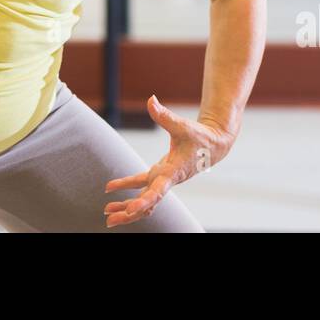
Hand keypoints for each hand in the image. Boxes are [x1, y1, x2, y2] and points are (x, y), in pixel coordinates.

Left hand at [102, 94, 232, 227]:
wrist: (213, 146)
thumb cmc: (199, 136)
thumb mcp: (182, 125)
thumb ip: (164, 116)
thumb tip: (150, 100)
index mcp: (173, 173)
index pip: (157, 191)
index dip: (144, 201)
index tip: (131, 210)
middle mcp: (167, 181)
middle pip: (147, 204)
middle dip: (128, 213)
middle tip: (109, 219)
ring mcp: (163, 181)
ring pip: (143, 200)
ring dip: (126, 208)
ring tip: (106, 213)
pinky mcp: (160, 176)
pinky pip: (142, 188)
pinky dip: (128, 191)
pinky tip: (111, 192)